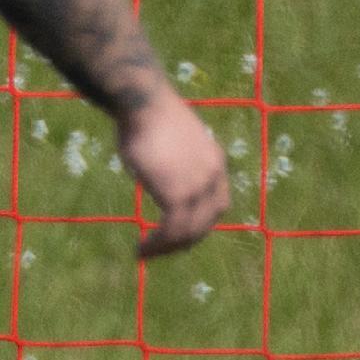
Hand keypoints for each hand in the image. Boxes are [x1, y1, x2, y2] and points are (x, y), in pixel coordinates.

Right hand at [116, 89, 229, 260]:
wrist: (144, 105)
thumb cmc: (146, 116)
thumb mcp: (170, 142)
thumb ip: (172, 162)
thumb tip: (157, 169)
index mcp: (216, 163)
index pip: (217, 205)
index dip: (200, 223)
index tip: (177, 232)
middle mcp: (213, 176)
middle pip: (207, 222)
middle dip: (184, 242)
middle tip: (159, 251)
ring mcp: (197, 186)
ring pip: (189, 231)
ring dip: (166, 248)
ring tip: (144, 254)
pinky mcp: (177, 194)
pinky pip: (172, 230)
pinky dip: (158, 245)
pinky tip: (141, 249)